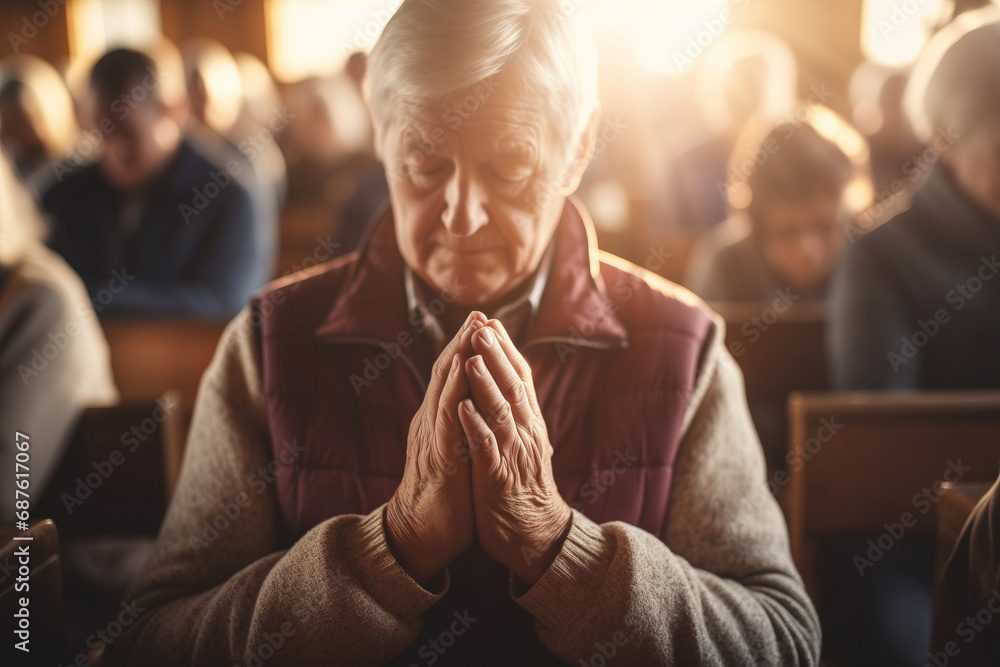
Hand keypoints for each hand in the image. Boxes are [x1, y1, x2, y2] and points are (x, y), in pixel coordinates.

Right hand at [385, 311, 486, 583]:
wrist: (421, 534)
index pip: (452, 376)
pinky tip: (464, 379)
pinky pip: (448, 424)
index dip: (467, 347)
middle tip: (478, 313)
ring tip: (472, 333)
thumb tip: (472, 400)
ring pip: (445, 391)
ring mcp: (433, 440)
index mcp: (439, 421)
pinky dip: (456, 398)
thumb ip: (459, 424)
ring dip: (459, 360)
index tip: (485, 320)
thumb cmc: (443, 495)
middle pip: (446, 374)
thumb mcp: (453, 451)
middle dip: (463, 342)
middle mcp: (432, 423)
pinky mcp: (440, 461)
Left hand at [458, 320, 571, 586]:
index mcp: (528, 423)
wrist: (535, 536)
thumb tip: (509, 384)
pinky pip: (487, 450)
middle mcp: (525, 433)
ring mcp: (513, 455)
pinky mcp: (499, 478)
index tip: (490, 321)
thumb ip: (516, 414)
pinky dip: (476, 428)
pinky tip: (462, 409)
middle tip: (481, 325)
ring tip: (471, 358)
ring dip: (485, 384)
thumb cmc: (522, 487)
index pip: (520, 378)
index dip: (505, 349)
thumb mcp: (523, 444)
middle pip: (512, 387)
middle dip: (496, 355)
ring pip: (501, 413)